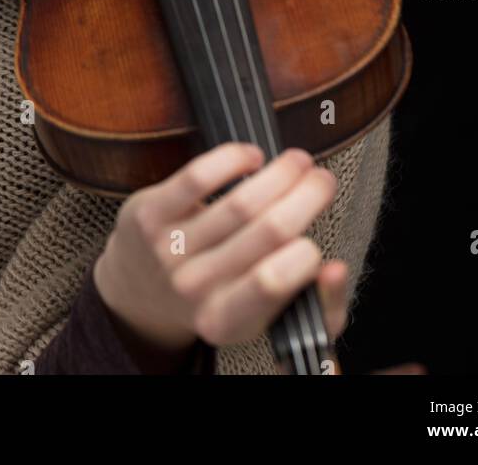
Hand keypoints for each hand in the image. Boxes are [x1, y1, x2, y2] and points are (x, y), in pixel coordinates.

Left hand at [93, 142, 345, 354]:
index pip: (272, 283)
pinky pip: (199, 176)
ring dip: (282, 172)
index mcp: (226, 320)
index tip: (316, 238)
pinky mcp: (150, 214)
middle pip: (267, 230)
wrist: (142, 290)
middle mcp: (194, 288)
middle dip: (308, 196)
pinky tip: (252, 157)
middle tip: (323, 180)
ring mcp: (169, 250)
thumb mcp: (264, 316)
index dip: (306, 256)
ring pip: (240, 201)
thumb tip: (335, 270)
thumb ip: (316, 307)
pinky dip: (234, 157)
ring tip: (298, 162)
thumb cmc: (219, 295)